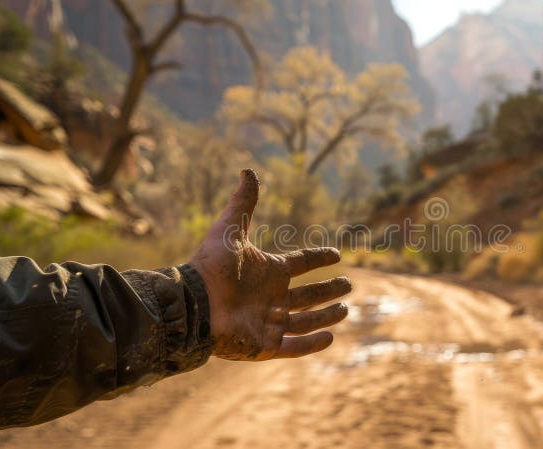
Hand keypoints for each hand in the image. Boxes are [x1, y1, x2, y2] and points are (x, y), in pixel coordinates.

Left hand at [188, 169, 350, 360]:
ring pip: (306, 320)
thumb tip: (248, 170)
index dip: (318, 258)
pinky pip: (295, 346)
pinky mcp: (265, 345)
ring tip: (345, 310)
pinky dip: (312, 343)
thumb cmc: (211, 266)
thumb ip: (244, 202)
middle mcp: (272, 297)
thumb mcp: (230, 229)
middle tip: (348, 285)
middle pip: (308, 294)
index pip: (301, 264)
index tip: (336, 255)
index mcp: (269, 272)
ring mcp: (269, 322)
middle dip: (329, 290)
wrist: (193, 303)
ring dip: (326, 315)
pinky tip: (330, 337)